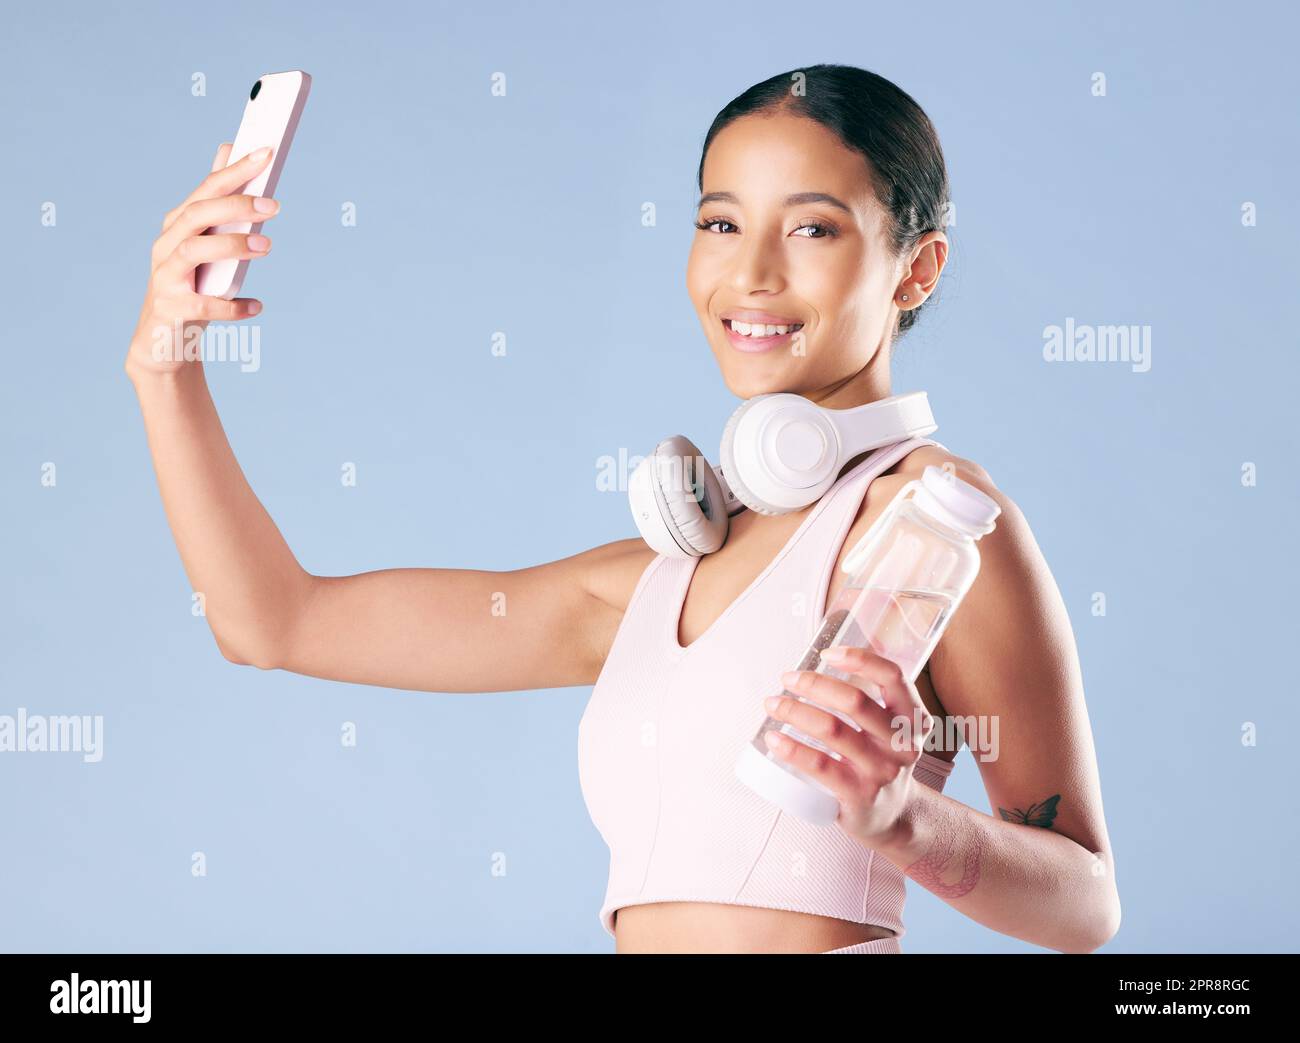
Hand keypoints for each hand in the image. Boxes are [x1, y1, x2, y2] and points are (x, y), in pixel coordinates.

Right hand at [125, 143, 279, 378]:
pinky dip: (232, 306)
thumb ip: (217, 201)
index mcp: (177, 225)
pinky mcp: (171, 309)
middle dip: (235, 205)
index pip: (206, 189)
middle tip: (274, 206)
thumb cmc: (192, 285)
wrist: (164, 341)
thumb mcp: (206, 242)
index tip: (266, 153)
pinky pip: (203, 305)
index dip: (235, 171)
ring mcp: (165, 277)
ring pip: (193, 251)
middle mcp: (166, 246)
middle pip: (196, 215)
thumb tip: (229, 149)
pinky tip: (256, 306)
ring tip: (267, 246)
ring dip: (232, 246)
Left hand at [763, 644, 934, 844]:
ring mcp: (881, 771)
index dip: (859, 658)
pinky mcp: (858, 795)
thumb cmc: (881, 761)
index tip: (827, 653)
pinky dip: (792, 748)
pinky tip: (774, 738)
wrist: (893, 817)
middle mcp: (902, 744)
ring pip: (833, 730)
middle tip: (787, 678)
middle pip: (855, 701)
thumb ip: (870, 699)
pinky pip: (820, 765)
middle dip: (813, 683)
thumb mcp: (890, 729)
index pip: (892, 677)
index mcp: (913, 719)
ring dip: (795, 711)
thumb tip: (819, 664)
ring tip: (772, 703)